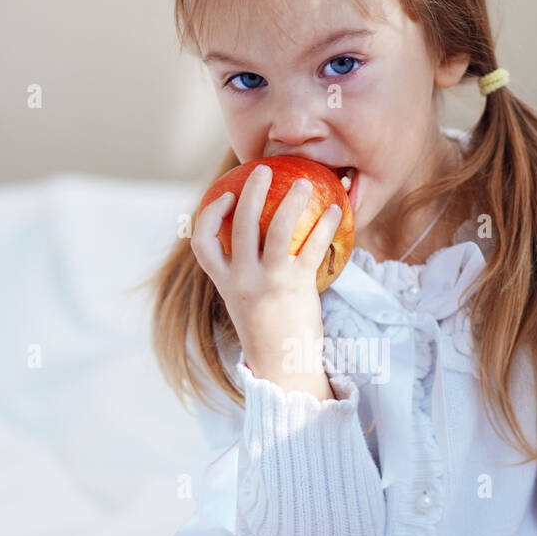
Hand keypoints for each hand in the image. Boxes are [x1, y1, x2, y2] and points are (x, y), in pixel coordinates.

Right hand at [191, 164, 341, 366]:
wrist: (284, 366)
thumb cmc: (268, 329)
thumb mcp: (245, 301)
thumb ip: (247, 272)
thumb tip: (261, 237)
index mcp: (225, 282)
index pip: (202, 244)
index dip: (209, 216)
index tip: (224, 196)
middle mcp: (242, 279)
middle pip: (240, 225)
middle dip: (250, 191)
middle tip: (263, 169)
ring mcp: (269, 282)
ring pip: (276, 229)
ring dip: (291, 200)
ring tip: (305, 182)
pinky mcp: (297, 286)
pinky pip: (312, 246)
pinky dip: (324, 224)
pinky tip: (334, 210)